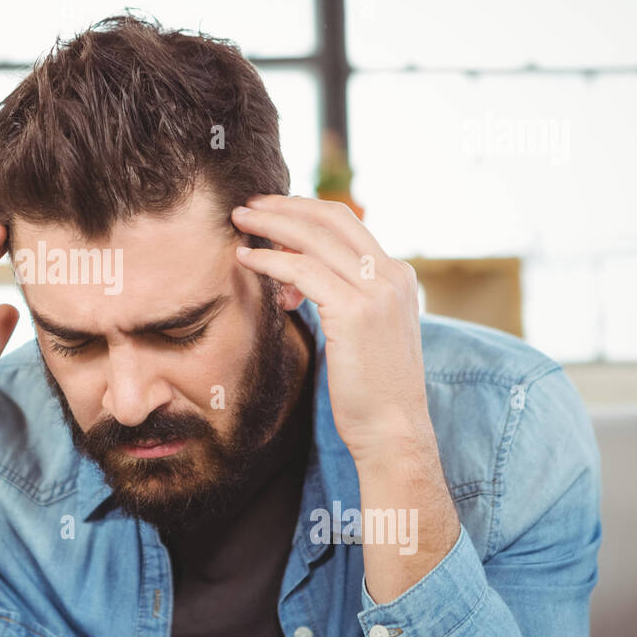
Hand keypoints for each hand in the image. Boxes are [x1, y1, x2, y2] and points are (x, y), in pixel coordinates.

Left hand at [231, 194, 432, 463]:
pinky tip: (245, 259)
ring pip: (314, 238)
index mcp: (397, 275)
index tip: (270, 209)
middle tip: (247, 206)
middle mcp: (392, 275)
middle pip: (331, 219)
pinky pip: (302, 270)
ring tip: (239, 223)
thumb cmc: (370, 390)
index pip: (347, 223)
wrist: (393, 430)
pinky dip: (270, 259)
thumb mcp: (361, 331)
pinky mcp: (356, 311)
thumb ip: (341, 297)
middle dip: (285, 206)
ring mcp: (378, 290)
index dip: (304, 210)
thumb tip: (297, 278)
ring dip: (271, 224)